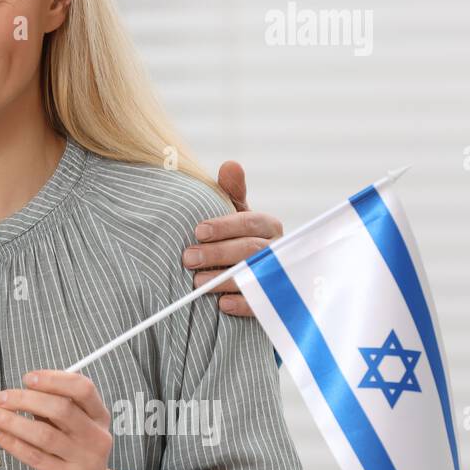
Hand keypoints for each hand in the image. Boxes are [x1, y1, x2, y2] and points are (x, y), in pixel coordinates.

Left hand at [0, 370, 113, 469]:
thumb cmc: (72, 456)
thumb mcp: (71, 429)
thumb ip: (52, 409)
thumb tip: (16, 392)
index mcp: (99, 417)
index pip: (83, 389)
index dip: (54, 379)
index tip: (27, 378)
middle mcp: (96, 437)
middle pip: (61, 409)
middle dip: (24, 399)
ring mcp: (83, 460)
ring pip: (43, 434)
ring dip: (10, 420)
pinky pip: (32, 455)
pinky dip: (9, 440)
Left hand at [186, 160, 283, 316]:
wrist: (255, 276)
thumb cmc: (239, 239)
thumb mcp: (236, 215)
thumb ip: (232, 193)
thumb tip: (230, 164)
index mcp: (269, 225)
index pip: (250, 222)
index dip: (225, 226)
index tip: (198, 230)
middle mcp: (279, 250)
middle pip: (251, 249)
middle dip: (218, 253)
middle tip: (188, 258)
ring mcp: (281, 276)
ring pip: (256, 277)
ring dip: (225, 280)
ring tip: (197, 283)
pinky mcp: (277, 302)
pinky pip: (264, 304)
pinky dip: (243, 304)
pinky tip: (222, 305)